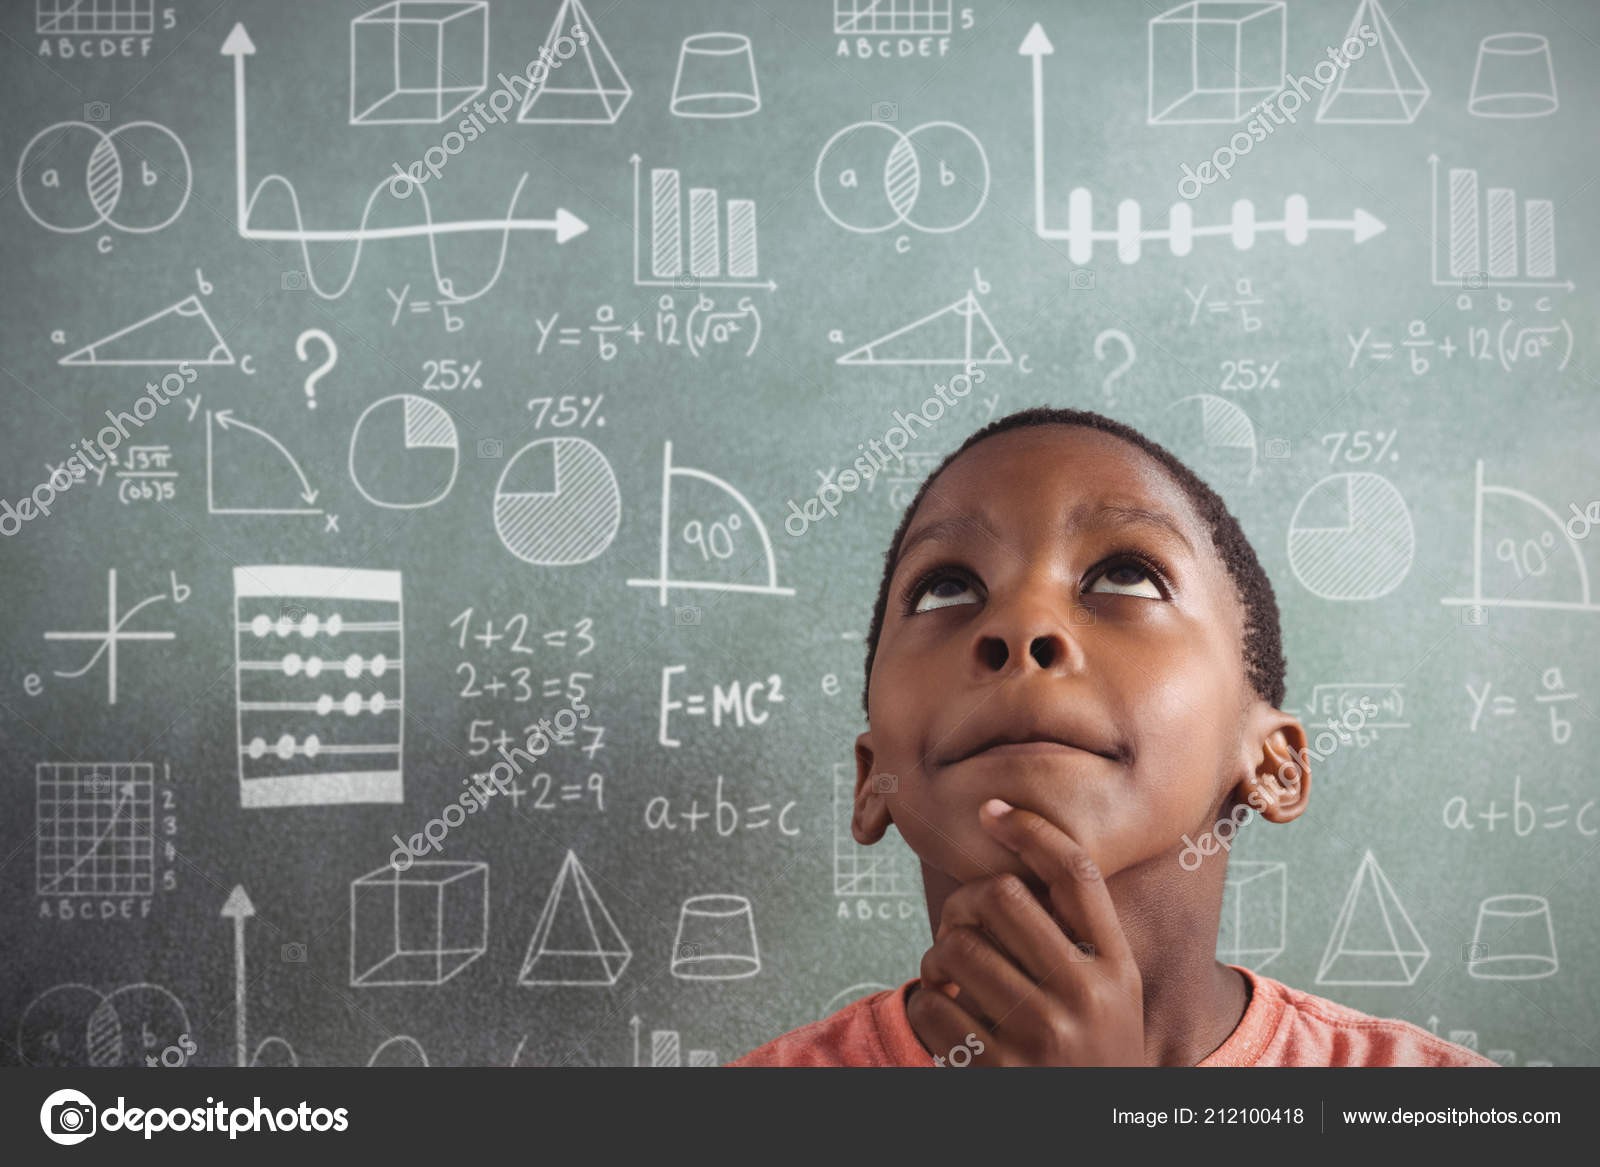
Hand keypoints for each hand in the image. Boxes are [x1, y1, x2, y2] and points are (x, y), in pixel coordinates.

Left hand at [907, 798, 1144, 1065]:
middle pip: (1003, 897)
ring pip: (956, 948)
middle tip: (958, 925)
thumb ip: (1076, 933)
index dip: (1030, 829)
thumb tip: (1008, 848)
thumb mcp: (1110, 990)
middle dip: (964, 902)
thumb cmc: (1092, 1047)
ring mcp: (1041, 1035)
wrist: (1098, 1133)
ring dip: (938, 955)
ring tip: (949, 974)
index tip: (991, 810)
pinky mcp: (998, 1072)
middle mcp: (1085, 995)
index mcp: (1115, 967)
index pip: (1076, 874)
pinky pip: (932, 1007)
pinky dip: (925, 1004)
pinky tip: (943, 1013)